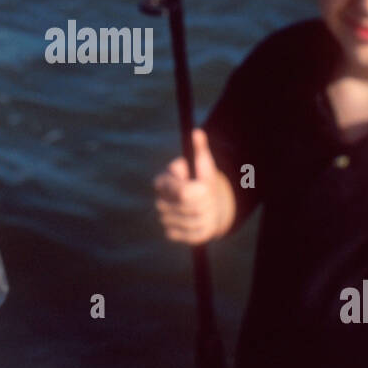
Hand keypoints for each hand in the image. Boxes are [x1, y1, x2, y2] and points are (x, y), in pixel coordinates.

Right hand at [153, 129, 229, 244]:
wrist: (203, 202)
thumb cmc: (201, 179)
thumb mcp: (203, 163)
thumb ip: (199, 149)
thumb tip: (197, 132)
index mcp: (162, 182)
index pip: (185, 192)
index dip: (201, 190)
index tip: (206, 186)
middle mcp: (159, 202)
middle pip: (194, 208)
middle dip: (208, 202)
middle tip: (208, 197)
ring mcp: (164, 220)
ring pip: (196, 222)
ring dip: (208, 215)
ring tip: (206, 208)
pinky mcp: (171, 234)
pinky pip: (194, 235)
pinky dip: (204, 229)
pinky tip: (202, 220)